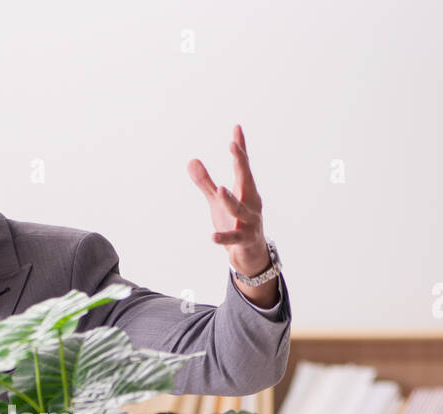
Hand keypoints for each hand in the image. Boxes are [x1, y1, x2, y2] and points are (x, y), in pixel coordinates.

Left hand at [188, 124, 271, 282]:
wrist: (250, 254)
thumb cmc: (235, 222)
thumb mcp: (217, 201)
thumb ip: (205, 182)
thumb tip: (191, 160)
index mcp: (245, 191)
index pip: (242, 166)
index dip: (239, 148)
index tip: (236, 128)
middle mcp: (251, 203)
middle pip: (246, 180)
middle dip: (241, 163)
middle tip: (233, 146)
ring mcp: (250, 221)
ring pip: (241, 209)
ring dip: (231, 200)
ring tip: (220, 190)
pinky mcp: (245, 240)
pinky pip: (234, 238)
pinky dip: (224, 237)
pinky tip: (212, 236)